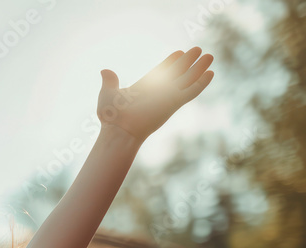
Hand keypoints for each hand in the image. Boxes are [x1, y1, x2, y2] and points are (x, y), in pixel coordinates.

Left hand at [97, 47, 213, 141]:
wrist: (120, 130)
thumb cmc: (111, 116)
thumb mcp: (108, 94)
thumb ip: (110, 82)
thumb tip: (104, 70)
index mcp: (144, 87)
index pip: (161, 71)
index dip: (170, 62)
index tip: (179, 52)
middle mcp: (158, 91)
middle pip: (177, 72)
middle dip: (187, 61)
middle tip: (198, 49)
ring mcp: (168, 96)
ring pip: (188, 79)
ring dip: (199, 68)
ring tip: (209, 56)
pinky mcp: (174, 102)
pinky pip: (192, 91)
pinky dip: (201, 82)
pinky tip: (210, 73)